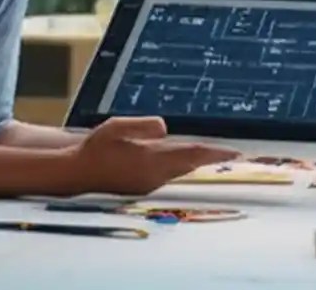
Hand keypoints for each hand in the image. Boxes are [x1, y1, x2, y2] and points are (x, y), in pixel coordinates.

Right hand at [70, 116, 239, 194]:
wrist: (77, 174)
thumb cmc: (95, 148)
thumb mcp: (116, 127)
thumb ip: (143, 126)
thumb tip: (166, 129)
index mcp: (150, 160)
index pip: (191, 154)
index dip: (215, 152)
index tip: (236, 151)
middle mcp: (154, 176)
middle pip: (192, 165)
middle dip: (213, 158)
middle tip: (238, 154)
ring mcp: (151, 185)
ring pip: (183, 172)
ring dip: (199, 163)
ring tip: (220, 155)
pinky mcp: (145, 188)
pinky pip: (172, 176)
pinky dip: (184, 168)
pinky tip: (191, 162)